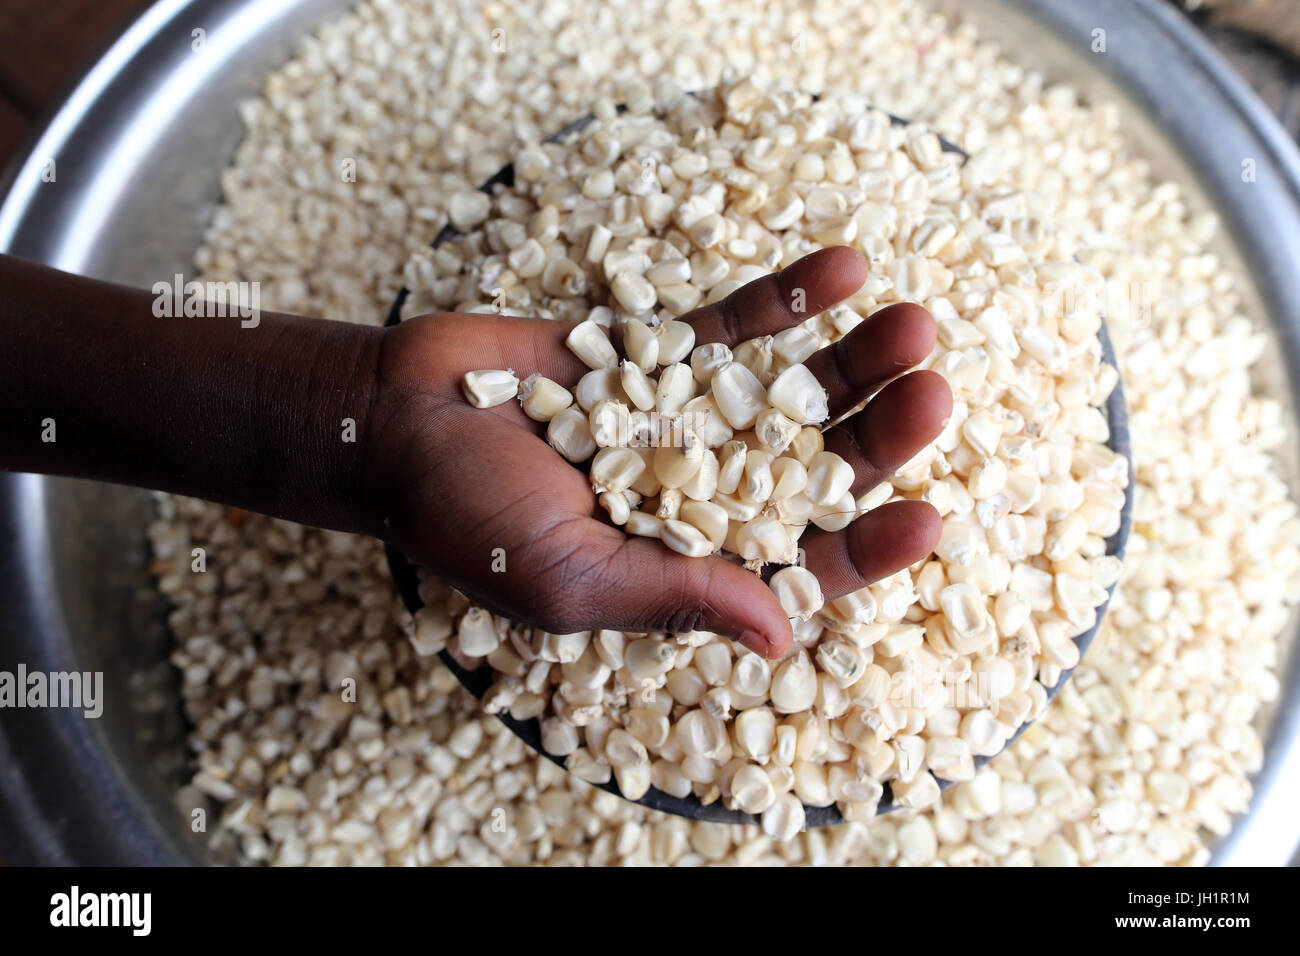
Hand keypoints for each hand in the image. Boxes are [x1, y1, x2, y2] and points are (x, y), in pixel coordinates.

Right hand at [362, 247, 951, 657]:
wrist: (391, 419)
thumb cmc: (465, 519)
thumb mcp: (568, 579)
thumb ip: (675, 597)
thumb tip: (781, 638)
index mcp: (688, 565)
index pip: (799, 564)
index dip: (866, 548)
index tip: (927, 518)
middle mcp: (704, 492)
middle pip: (815, 466)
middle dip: (878, 434)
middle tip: (934, 394)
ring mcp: (688, 415)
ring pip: (792, 388)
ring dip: (854, 357)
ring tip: (914, 322)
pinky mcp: (660, 350)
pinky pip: (736, 323)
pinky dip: (788, 296)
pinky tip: (846, 264)